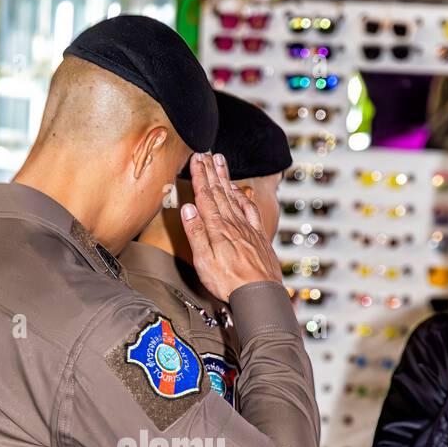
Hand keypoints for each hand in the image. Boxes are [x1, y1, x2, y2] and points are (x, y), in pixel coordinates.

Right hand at [181, 152, 281, 299]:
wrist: (259, 294)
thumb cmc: (229, 283)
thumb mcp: (204, 261)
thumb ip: (196, 233)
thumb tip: (188, 208)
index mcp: (216, 228)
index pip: (205, 196)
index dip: (200, 175)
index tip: (196, 158)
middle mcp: (232, 224)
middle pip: (219, 192)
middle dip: (211, 170)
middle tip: (206, 152)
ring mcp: (246, 228)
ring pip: (233, 196)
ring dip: (225, 178)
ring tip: (220, 161)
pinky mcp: (257, 236)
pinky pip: (250, 210)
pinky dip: (243, 197)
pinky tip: (240, 190)